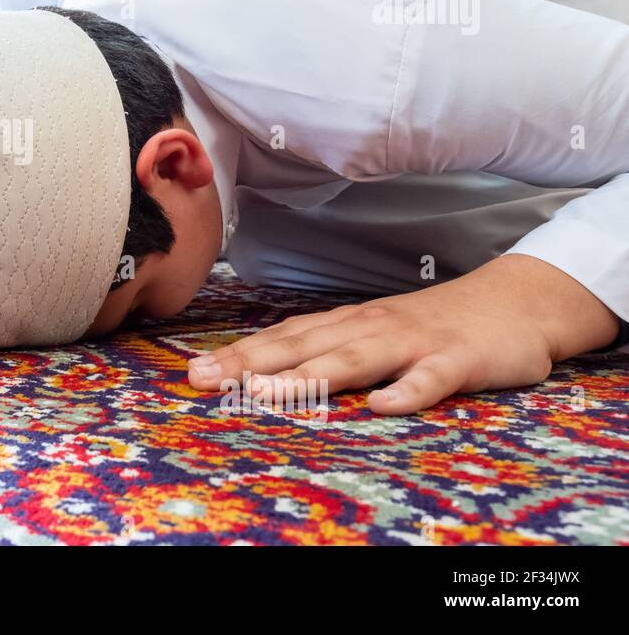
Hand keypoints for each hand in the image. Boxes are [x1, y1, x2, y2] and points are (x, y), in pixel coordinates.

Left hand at [187, 254, 617, 414]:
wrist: (515, 302)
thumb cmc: (432, 324)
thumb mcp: (373, 332)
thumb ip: (327, 349)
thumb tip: (266, 369)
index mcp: (347, 324)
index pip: (283, 338)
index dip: (238, 354)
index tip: (194, 371)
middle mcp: (370, 328)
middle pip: (303, 346)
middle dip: (251, 363)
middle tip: (206, 380)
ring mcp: (413, 342)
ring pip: (354, 359)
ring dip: (308, 376)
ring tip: (266, 394)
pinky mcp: (458, 360)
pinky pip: (430, 378)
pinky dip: (408, 391)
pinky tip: (384, 406)